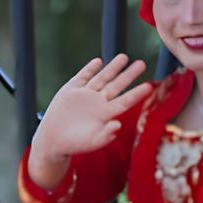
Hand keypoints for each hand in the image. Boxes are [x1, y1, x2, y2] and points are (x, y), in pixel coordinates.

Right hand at [26, 56, 150, 187]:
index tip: (149, 86)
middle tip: (142, 64)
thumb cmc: (75, 144)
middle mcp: (98, 102)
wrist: (53, 140)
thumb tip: (118, 125)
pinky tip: (98, 61)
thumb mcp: (92, 142)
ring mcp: (85, 95)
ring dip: (113, 68)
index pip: (125, 101)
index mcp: (106, 114)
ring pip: (102, 78)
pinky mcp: (71, 90)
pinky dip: (90, 69)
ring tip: (124, 57)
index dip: (137, 94)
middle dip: (129, 75)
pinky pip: (82, 77)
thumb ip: (106, 135)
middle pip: (117, 86)